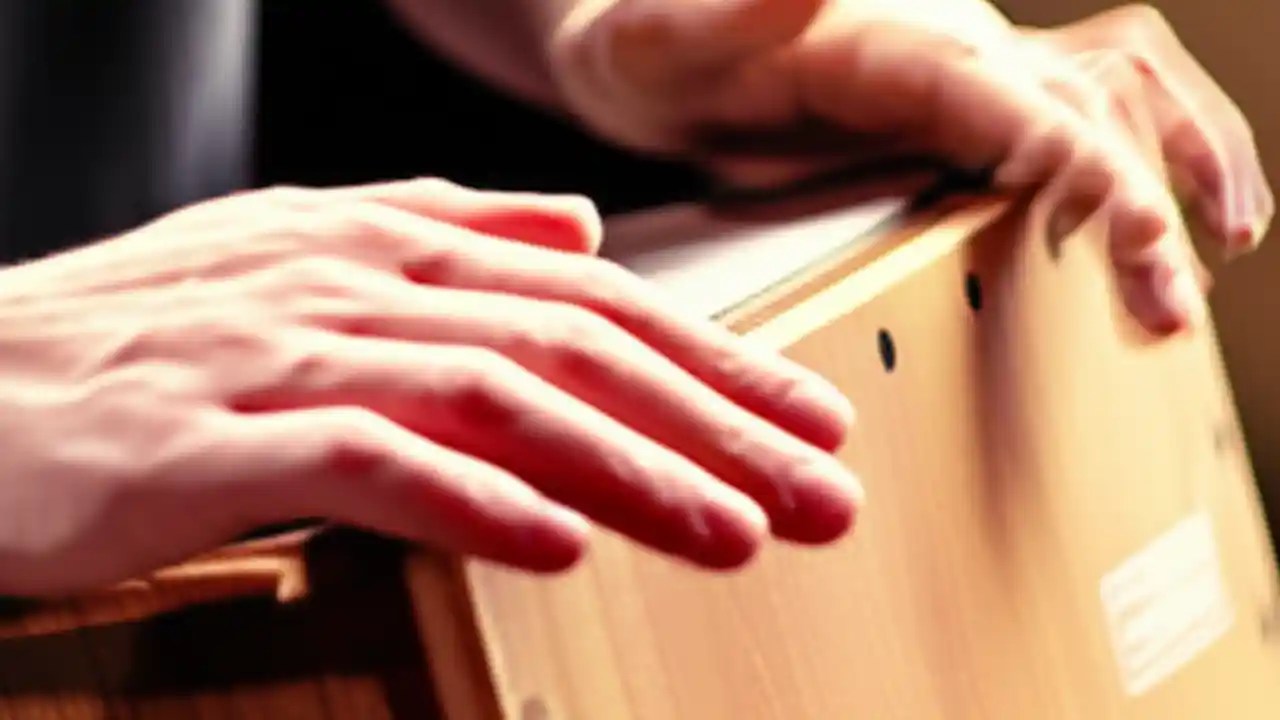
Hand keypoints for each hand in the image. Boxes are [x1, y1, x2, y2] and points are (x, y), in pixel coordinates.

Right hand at [0, 178, 857, 595]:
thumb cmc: (138, 335)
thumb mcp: (301, 254)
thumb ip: (447, 230)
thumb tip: (577, 223)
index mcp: (390, 247)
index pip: (592, 298)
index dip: (715, 358)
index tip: (809, 417)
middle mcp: (356, 287)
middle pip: (573, 347)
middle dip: (713, 422)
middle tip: (820, 489)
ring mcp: (283, 358)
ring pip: (495, 399)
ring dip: (627, 469)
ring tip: (734, 531)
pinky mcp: (207, 442)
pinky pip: (366, 464)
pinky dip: (472, 500)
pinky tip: (561, 547)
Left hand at [547, 0, 1272, 334]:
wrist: (639, 57)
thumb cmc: (643, 53)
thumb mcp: (662, 40)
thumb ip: (733, 12)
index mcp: (894, 47)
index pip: (1017, 103)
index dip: (1087, 166)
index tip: (1137, 234)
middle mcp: (950, 49)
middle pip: (1087, 107)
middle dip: (1142, 203)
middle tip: (1168, 309)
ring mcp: (963, 73)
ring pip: (1116, 90)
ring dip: (1182, 157)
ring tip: (1226, 241)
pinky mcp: (959, 104)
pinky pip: (1082, 112)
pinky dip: (1146, 150)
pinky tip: (1164, 206)